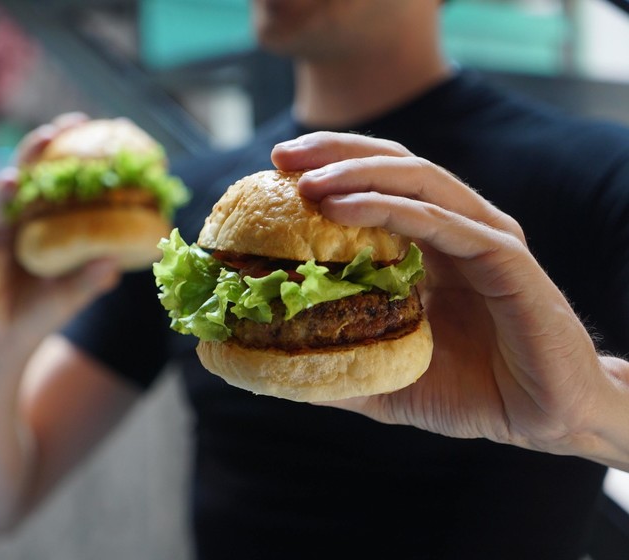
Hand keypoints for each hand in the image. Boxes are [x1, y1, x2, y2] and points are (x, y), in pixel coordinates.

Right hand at [0, 112, 119, 351]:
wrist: (3, 342)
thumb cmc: (41, 316)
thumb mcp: (72, 297)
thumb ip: (91, 280)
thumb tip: (117, 262)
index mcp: (55, 228)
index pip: (69, 186)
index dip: (83, 161)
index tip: (107, 135)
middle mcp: (33, 220)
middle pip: (42, 172)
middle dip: (54, 144)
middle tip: (74, 121)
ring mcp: (9, 227)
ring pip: (18, 182)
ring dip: (30, 157)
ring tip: (47, 137)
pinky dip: (2, 195)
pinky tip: (9, 182)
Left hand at [271, 131, 628, 465]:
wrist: (545, 417)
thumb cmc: (470, 392)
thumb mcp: (386, 374)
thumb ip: (337, 362)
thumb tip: (273, 361)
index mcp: (431, 243)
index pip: (377, 184)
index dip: (328, 168)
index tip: (272, 171)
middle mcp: (457, 227)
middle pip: (394, 164)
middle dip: (335, 153)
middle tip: (280, 157)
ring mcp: (483, 237)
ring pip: (417, 180)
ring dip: (357, 174)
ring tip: (306, 182)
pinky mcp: (505, 257)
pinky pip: (441, 222)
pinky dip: (390, 208)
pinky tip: (342, 209)